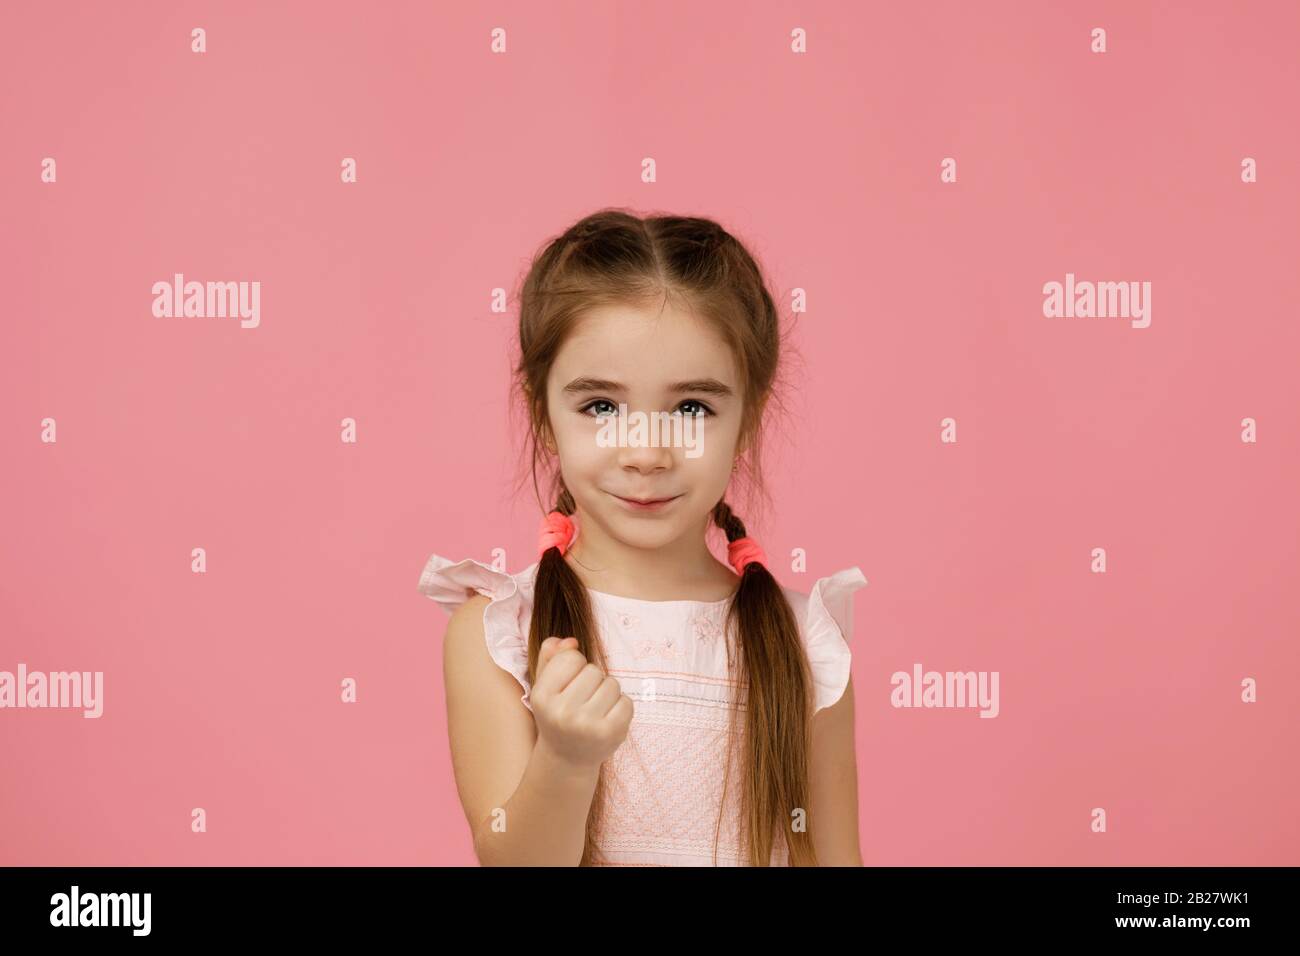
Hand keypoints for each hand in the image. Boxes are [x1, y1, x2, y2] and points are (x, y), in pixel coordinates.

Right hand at [531, 636, 633, 769]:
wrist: (566, 758)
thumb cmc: (557, 713)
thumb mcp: (545, 685)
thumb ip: (551, 656)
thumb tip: (570, 641)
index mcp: (542, 697)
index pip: (570, 657)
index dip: (573, 665)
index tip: (567, 683)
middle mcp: (562, 712)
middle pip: (593, 670)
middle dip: (591, 680)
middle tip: (582, 700)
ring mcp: (588, 725)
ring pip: (611, 684)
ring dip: (607, 691)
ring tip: (594, 709)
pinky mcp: (611, 734)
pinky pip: (626, 701)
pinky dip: (620, 706)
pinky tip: (606, 718)